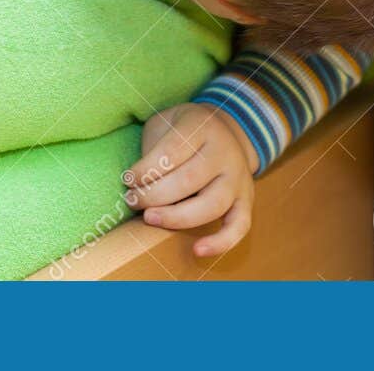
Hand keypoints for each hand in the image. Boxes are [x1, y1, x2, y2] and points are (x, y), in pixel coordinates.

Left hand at [123, 103, 258, 257]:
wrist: (224, 130)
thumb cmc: (182, 132)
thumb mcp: (165, 124)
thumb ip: (152, 149)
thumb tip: (135, 185)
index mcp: (202, 127)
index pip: (171, 151)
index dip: (145, 170)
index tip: (127, 179)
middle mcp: (225, 151)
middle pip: (189, 180)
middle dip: (154, 195)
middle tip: (133, 200)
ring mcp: (238, 177)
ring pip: (212, 205)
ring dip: (176, 217)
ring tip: (150, 218)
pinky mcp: (245, 199)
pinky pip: (240, 225)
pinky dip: (221, 242)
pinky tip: (197, 250)